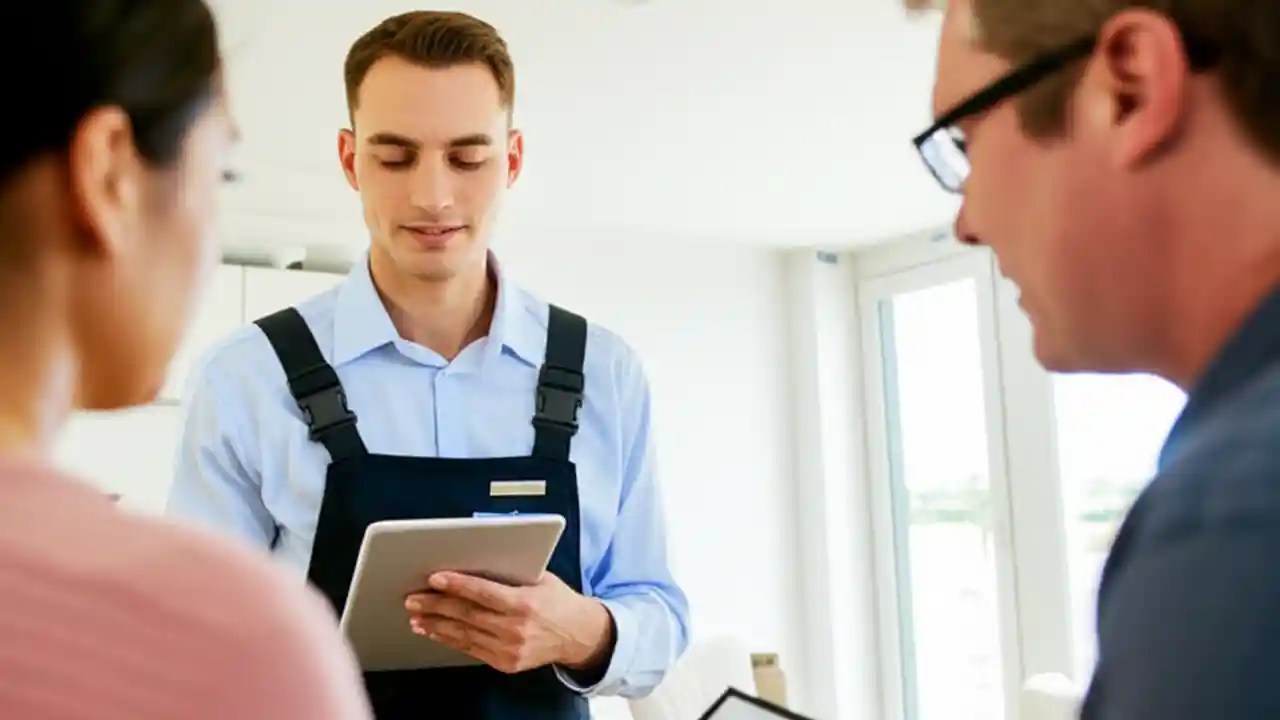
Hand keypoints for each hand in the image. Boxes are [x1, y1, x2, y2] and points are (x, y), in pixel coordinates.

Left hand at [404, 571, 613, 674]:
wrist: (578, 635)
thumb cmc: (558, 601)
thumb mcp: (540, 578)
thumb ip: (510, 573)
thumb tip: (473, 560)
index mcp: (525, 603)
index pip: (483, 592)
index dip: (456, 585)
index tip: (435, 578)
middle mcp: (515, 628)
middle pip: (467, 614)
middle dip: (436, 605)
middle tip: (414, 598)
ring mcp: (509, 649)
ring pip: (463, 635)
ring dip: (436, 625)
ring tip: (416, 616)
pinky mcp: (505, 663)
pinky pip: (470, 650)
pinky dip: (449, 640)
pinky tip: (435, 631)